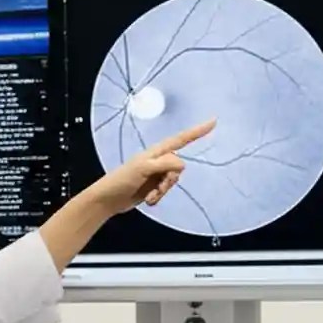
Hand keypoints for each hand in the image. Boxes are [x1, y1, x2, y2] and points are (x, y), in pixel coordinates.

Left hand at [86, 118, 215, 214]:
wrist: (109, 199)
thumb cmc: (122, 179)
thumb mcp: (144, 168)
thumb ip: (164, 163)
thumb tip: (183, 163)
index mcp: (156, 151)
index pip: (181, 139)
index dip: (197, 131)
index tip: (213, 122)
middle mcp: (158, 160)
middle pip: (178, 168)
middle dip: (170, 181)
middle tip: (156, 187)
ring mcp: (156, 174)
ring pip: (173, 182)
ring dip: (162, 191)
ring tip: (149, 195)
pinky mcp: (154, 186)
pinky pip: (165, 191)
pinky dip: (158, 197)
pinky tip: (148, 200)